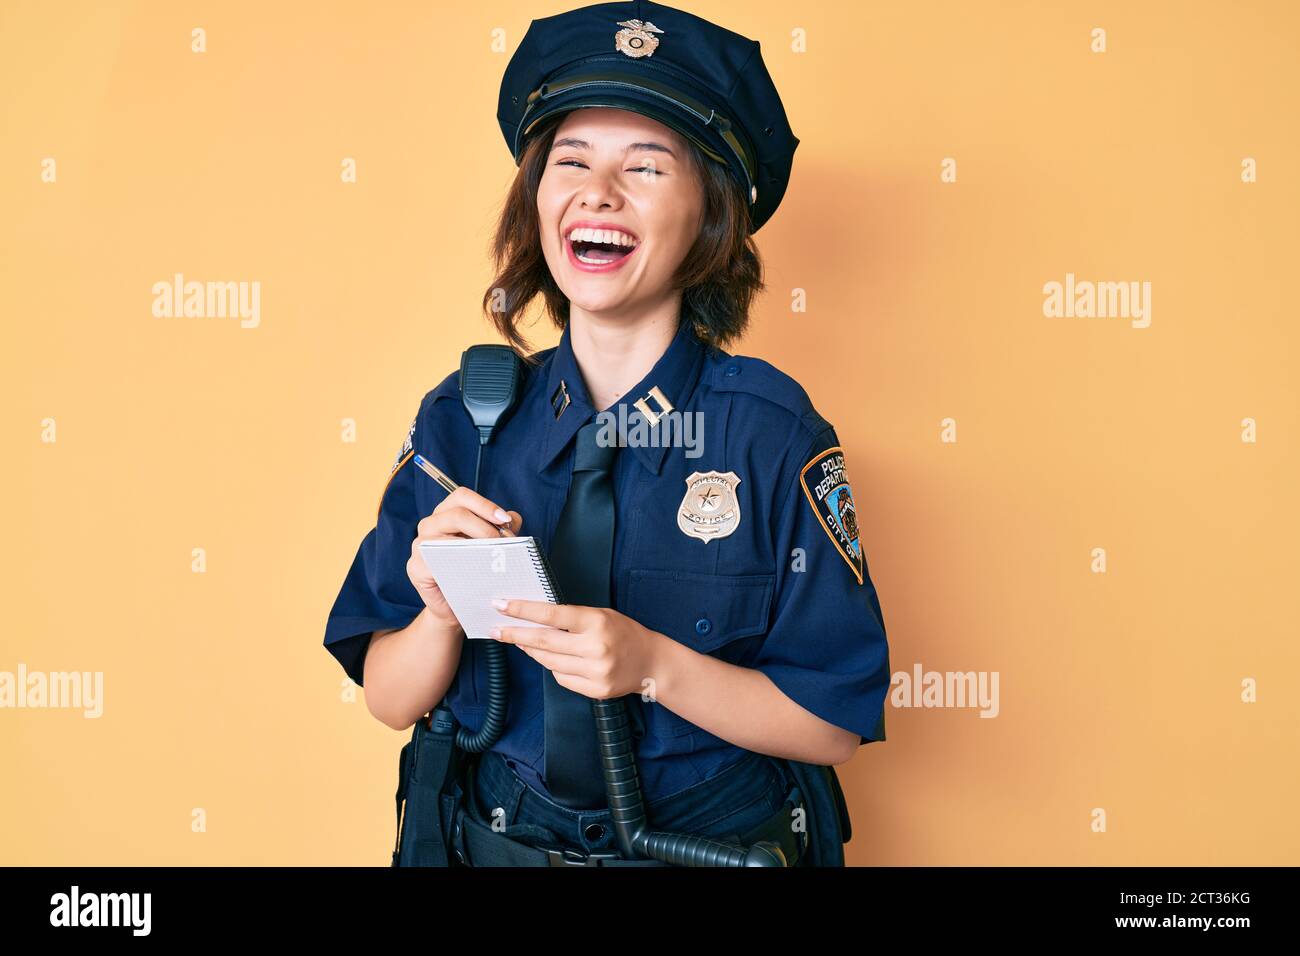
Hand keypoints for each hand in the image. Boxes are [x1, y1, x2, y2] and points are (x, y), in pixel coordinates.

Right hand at [407, 486, 521, 629]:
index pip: (461, 496)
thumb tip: (514, 518)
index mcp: (446, 513)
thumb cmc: (473, 571)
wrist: (456, 606)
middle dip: (485, 528)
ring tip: (494, 558)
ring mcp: (420, 546)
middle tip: (504, 543)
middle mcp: (430, 525)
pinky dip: (460, 567)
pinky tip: (476, 574)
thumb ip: (501, 530)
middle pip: (456, 514)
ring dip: (474, 547)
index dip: (484, 505)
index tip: (505, 519)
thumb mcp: (491, 546)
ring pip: (446, 538)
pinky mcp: (415, 568)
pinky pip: (437, 563)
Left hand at [488, 600, 664, 699]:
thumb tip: (533, 618)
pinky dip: (553, 667)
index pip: (551, 614)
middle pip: (542, 641)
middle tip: (496, 630)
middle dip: (515, 634)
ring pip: (548, 661)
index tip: (501, 605)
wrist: (651, 662)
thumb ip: (571, 617)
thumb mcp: (600, 615)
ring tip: (524, 642)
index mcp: (596, 622)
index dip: (522, 610)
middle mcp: (595, 647)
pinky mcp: (594, 690)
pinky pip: (560, 678)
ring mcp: (595, 671)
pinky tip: (557, 659)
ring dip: (531, 651)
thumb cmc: (623, 633)